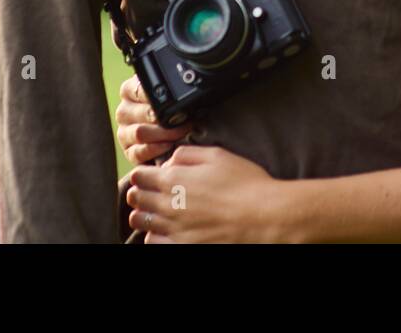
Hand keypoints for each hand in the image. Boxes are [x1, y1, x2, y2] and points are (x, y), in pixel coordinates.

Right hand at [115, 73, 190, 165]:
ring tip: (181, 133)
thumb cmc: (169, 109)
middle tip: (186, 121)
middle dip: (167, 119)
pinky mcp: (128, 151)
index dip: (157, 96)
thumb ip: (168, 85)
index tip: (174, 100)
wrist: (164, 133)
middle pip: (143, 113)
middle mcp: (124, 111)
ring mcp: (124, 132)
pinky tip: (169, 146)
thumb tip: (182, 82)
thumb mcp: (166, 92)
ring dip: (164, 134)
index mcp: (129, 91)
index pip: (140, 89)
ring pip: (140, 133)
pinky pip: (138, 152)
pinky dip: (155, 150)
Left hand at [126, 145, 290, 242]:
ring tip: (155, 212)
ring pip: (140, 222)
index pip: (139, 176)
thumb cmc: (245, 184)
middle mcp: (168, 205)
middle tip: (151, 192)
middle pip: (136, 198)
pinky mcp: (182, 246)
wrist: (264, 216)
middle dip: (140, 193)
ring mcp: (174, 229)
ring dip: (144, 214)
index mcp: (174, 179)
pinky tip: (166, 230)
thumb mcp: (217, 155)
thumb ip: (187, 154)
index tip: (149, 176)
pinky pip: (153, 242)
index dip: (142, 174)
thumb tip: (169, 161)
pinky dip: (154, 235)